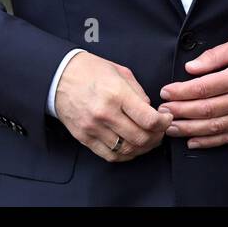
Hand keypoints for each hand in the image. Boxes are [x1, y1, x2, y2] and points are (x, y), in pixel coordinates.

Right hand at [53, 51, 172, 161]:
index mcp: (117, 94)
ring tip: (148, 139)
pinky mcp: (84, 138)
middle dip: (157, 137)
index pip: (148, 119)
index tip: (166, 118)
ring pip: (126, 150)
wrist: (60, 77)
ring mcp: (93, 128)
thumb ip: (139, 93)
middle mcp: (105, 114)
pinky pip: (109, 155)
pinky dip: (125, 155)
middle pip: (140, 138)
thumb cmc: (90, 71)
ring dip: (143, 148)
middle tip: (160, 131)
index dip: (164, 123)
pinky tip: (131, 147)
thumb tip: (151, 110)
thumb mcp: (121, 72)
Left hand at [158, 37, 227, 148]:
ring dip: (189, 129)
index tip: (166, 90)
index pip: (205, 87)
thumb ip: (218, 54)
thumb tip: (193, 67)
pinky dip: (210, 141)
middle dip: (180, 111)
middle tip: (162, 110)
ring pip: (215, 127)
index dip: (181, 91)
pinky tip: (194, 140)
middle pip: (206, 109)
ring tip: (171, 127)